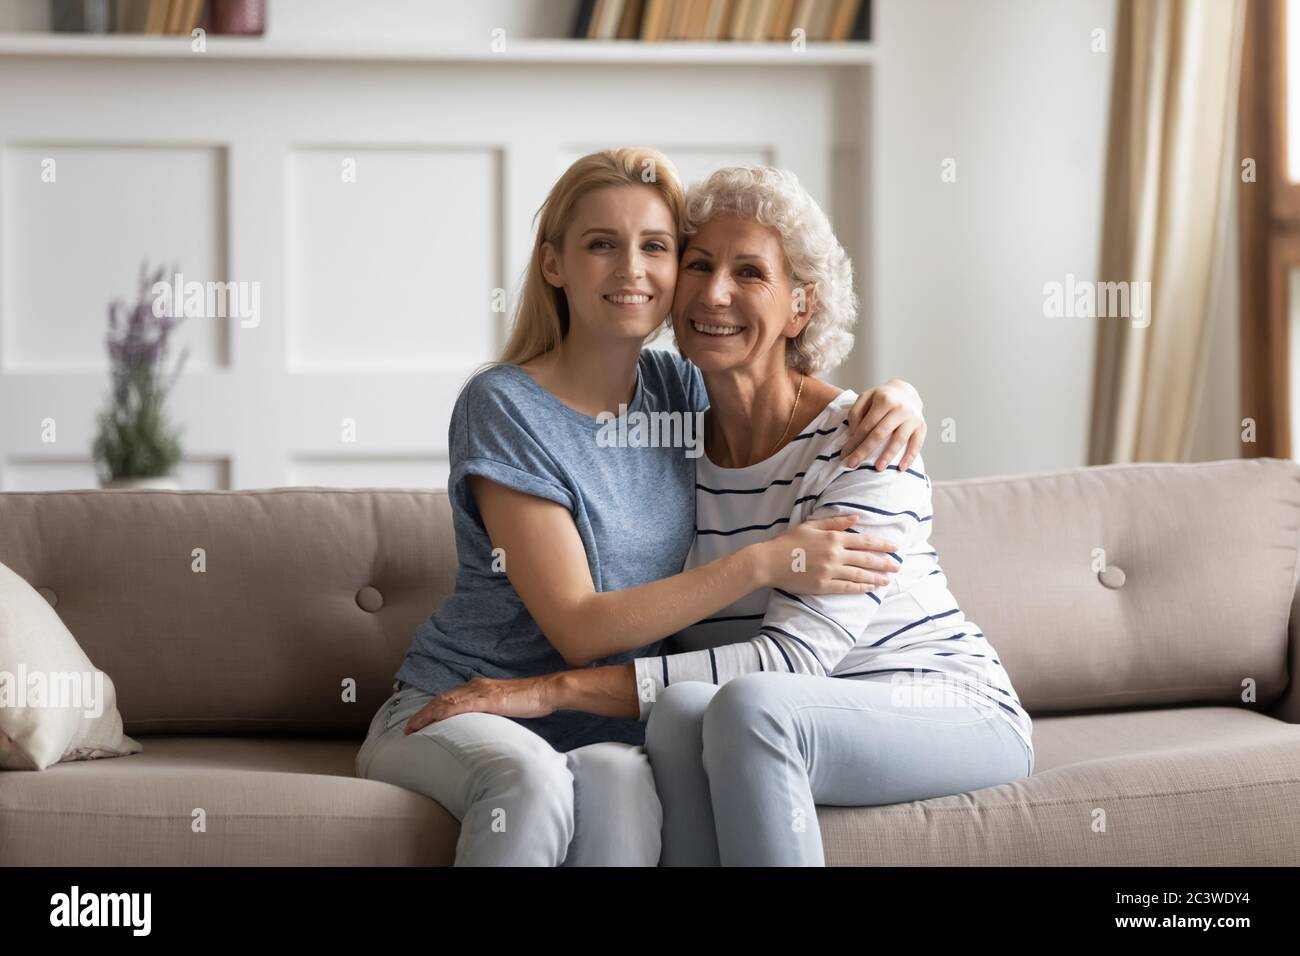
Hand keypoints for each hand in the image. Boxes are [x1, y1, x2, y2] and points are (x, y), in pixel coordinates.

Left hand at [403, 675, 556, 733]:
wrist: (546, 692)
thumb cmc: (530, 701)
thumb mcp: (505, 707)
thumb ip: (491, 714)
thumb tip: (482, 728)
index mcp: (479, 688)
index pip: (449, 699)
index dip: (432, 710)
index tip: (420, 723)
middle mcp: (475, 687)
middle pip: (441, 699)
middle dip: (422, 714)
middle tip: (408, 729)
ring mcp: (479, 692)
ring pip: (445, 702)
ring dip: (426, 715)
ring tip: (413, 729)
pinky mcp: (486, 699)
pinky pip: (458, 706)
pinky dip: (442, 713)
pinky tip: (433, 721)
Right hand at [753, 514, 901, 594]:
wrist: (769, 561)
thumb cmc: (788, 541)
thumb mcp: (810, 525)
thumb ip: (835, 522)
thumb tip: (856, 518)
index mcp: (833, 538)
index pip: (864, 541)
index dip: (881, 544)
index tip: (895, 547)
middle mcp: (835, 555)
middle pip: (866, 559)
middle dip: (884, 562)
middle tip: (897, 565)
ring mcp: (830, 571)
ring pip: (859, 574)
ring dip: (876, 577)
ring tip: (888, 579)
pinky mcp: (823, 586)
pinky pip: (847, 587)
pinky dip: (860, 588)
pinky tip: (869, 588)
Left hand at [842, 380, 926, 470]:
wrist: (906, 393)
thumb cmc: (881, 399)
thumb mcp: (865, 397)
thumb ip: (855, 412)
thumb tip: (853, 433)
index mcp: (884, 400)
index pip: (866, 425)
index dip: (854, 441)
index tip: (844, 455)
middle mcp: (900, 408)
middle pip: (880, 433)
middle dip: (865, 450)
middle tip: (853, 464)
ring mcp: (912, 418)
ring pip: (898, 440)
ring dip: (887, 456)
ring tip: (878, 469)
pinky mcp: (922, 427)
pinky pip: (917, 444)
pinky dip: (910, 457)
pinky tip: (900, 468)